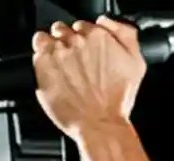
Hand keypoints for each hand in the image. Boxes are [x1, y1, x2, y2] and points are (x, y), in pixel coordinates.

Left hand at [32, 17, 145, 139]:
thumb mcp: (136, 63)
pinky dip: (42, 58)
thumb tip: (107, 22)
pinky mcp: (43, 64)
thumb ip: (125, 35)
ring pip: (48, 37)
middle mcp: (78, 41)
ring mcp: (58, 52)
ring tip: (63, 70)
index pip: (84, 26)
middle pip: (65, 30)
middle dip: (69, 44)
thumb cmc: (117, 100)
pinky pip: (37, 49)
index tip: (88, 54)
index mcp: (100, 37)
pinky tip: (54, 74)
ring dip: (53, 49)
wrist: (100, 124)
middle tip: (76, 65)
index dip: (85, 40)